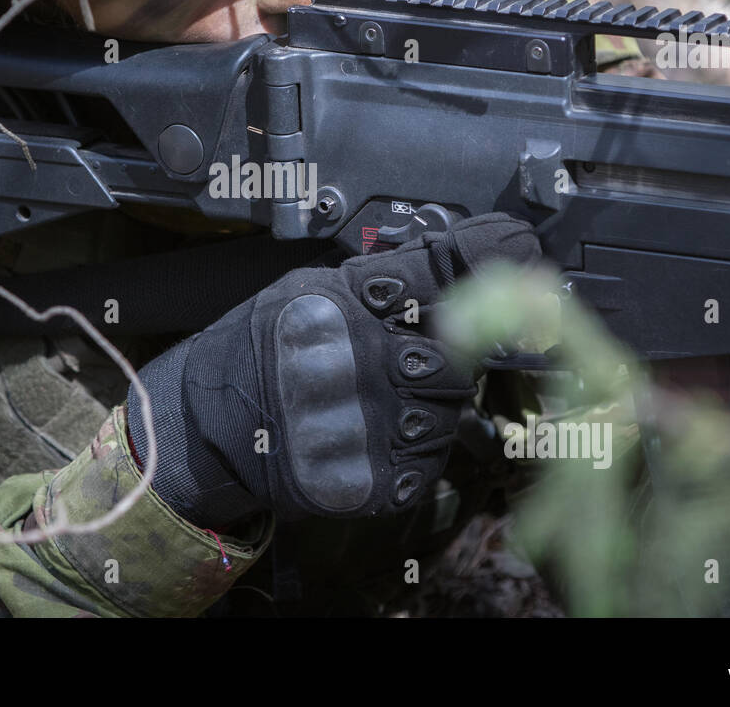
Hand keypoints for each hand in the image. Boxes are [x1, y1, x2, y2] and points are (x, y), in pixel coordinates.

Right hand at [126, 213, 540, 527]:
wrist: (208, 428)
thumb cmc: (259, 349)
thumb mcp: (310, 287)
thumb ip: (383, 276)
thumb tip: (460, 253)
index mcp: (357, 303)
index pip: (458, 267)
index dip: (498, 253)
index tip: (522, 247)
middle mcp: (375, 362)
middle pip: (467, 348)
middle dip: (457, 347)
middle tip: (420, 349)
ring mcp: (381, 427)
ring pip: (453, 409)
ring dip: (430, 402)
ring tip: (376, 396)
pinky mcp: (383, 482)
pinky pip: (431, 459)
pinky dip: (412, 446)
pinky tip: (372, 431)